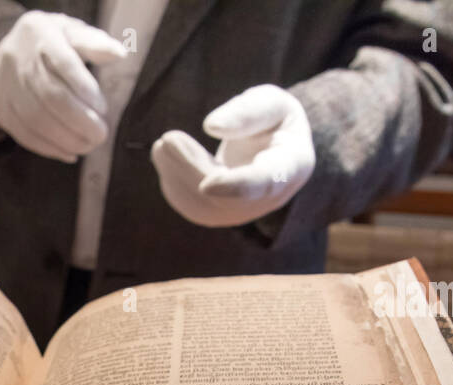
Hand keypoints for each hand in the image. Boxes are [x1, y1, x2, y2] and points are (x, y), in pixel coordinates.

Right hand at [0, 10, 126, 162]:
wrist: (8, 52)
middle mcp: (17, 60)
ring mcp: (4, 87)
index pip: (64, 63)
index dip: (84, 89)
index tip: (103, 108)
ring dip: (67, 139)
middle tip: (101, 134)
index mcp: (39, 34)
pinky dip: (50, 148)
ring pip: (37, 120)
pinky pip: (25, 135)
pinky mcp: (0, 110)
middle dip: (80, 120)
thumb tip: (120, 54)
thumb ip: (95, 43)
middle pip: (51, 97)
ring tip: (88, 145)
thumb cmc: (51, 43)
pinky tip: (70, 152)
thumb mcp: (71, 32)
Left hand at [150, 84, 314, 227]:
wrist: (272, 144)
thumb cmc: (274, 119)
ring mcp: (246, 211)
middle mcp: (271, 199)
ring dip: (176, 177)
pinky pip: (194, 209)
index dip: (236, 187)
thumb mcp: (270, 103)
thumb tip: (211, 126)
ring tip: (161, 146)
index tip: (206, 185)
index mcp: (291, 166)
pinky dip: (174, 183)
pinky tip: (166, 158)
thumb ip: (246, 111)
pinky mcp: (223, 215)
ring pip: (205, 207)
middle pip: (225, 197)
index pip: (264, 183)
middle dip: (191, 169)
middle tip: (166, 141)